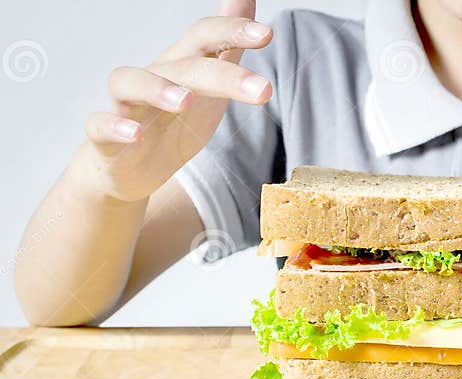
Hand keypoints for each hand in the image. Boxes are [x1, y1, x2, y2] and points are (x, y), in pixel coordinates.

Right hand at [79, 0, 272, 201]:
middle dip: (225, 75)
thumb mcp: (209, 85)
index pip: (204, 38)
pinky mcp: (105, 137)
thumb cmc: (172, 122)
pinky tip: (133, 134)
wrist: (129, 169)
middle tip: (263, 90)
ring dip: (156, 88)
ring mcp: (126, 106)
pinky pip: (100, 125)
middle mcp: (153, 79)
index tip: (266, 34)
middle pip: (185, 65)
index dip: (232, 31)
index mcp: (181, 67)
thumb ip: (227, 46)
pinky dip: (114, 127)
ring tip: (184, 101)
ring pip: (130, 83)